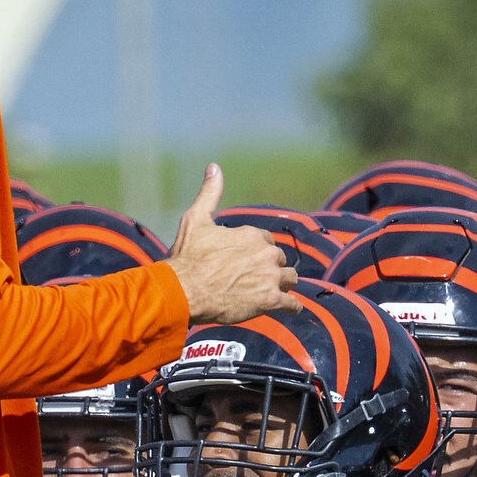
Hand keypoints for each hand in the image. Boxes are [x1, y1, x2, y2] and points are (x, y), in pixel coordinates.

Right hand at [167, 164, 289, 324]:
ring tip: (272, 292)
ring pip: (290, 279)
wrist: (183, 291)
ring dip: (283, 284)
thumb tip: (214, 167)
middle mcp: (266, 254)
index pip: (266, 241)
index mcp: (251, 235)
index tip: (247, 260)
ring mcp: (270, 278)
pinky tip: (288, 309)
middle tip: (255, 279)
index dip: (258, 251)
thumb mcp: (195, 219)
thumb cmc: (188, 257)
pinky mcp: (270, 301)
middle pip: (279, 260)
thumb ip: (210, 193)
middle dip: (270, 268)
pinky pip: (292, 305)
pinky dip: (291, 307)